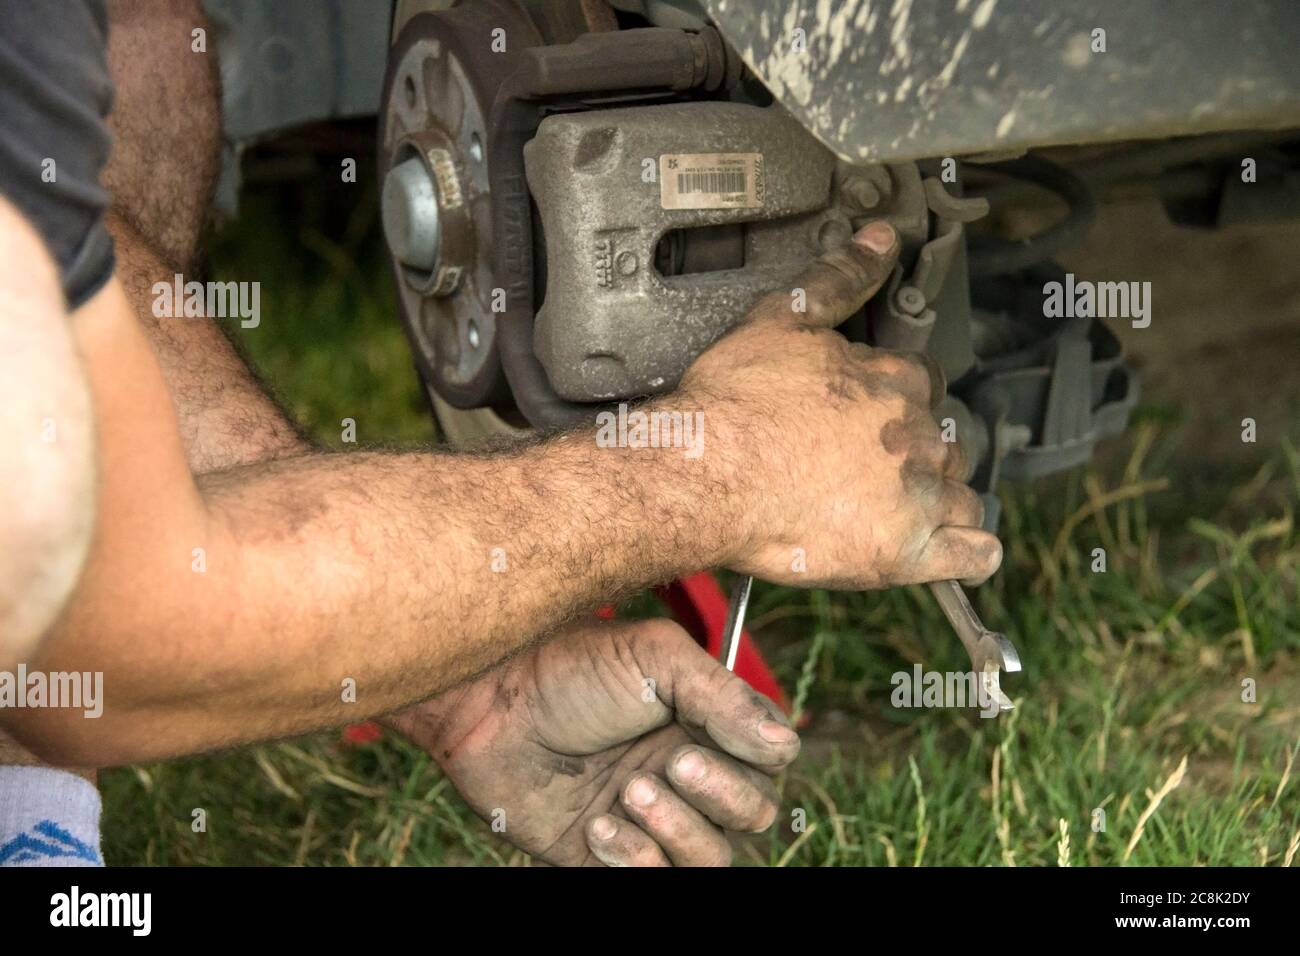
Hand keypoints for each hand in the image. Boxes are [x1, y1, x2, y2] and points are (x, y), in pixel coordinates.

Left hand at [386, 617, 797, 865]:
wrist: (488, 705)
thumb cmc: (569, 667)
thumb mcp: (655, 657)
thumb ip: (724, 695)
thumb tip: (785, 743)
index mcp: (705, 722)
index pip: (772, 759)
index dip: (755, 758)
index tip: (707, 738)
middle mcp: (687, 771)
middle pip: (754, 813)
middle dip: (719, 796)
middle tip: (668, 765)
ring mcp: (652, 817)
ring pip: (714, 857)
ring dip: (679, 830)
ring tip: (628, 793)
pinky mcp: (612, 855)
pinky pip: (658, 881)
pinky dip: (637, 859)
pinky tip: (599, 825)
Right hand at [680, 220, 1000, 589]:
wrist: (701, 475)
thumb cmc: (732, 402)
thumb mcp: (781, 320)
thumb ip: (840, 279)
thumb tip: (881, 237)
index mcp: (894, 380)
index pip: (924, 384)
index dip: (898, 399)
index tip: (871, 414)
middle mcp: (915, 436)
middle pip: (945, 440)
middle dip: (919, 451)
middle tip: (873, 466)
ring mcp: (915, 497)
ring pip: (962, 495)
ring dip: (944, 499)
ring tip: (901, 509)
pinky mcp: (904, 552)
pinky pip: (971, 554)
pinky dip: (973, 552)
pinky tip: (963, 549)